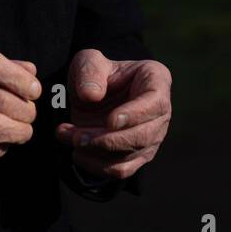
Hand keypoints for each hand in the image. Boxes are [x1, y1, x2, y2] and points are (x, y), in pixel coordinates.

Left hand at [55, 48, 171, 180]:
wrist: (92, 93)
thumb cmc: (96, 73)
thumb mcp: (88, 61)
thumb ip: (89, 72)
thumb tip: (91, 96)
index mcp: (156, 81)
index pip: (155, 103)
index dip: (134, 115)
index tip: (110, 121)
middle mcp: (160, 112)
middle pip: (144, 135)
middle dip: (108, 140)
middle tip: (77, 136)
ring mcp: (152, 137)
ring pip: (131, 155)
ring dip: (97, 152)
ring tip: (69, 138)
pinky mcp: (137, 156)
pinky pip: (122, 170)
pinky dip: (99, 167)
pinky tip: (78, 154)